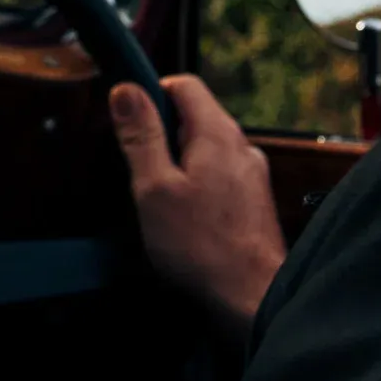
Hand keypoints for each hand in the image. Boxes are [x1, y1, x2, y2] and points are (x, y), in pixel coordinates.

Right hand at [111, 75, 286, 339]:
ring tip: (161, 199)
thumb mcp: (155, 187)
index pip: (184, 84)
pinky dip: (198, 185)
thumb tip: (127, 90)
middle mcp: (241, 147)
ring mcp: (251, 174)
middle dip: (163, 134)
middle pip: (195, 116)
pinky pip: (219, 175)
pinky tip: (186, 218)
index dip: (152, 92)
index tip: (129, 119)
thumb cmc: (203, 248)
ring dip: (180, 163)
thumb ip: (141, 136)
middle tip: (140, 169)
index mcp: (217, 133)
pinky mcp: (253, 200)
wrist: (252, 296)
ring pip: (206, 149)